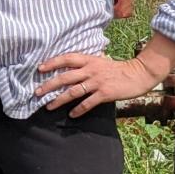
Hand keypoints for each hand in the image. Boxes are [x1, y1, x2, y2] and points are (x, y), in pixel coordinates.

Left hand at [35, 51, 165, 116]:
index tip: (39, 68)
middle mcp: (91, 70)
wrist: (138, 74)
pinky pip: (88, 103)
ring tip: (48, 106)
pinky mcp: (104, 93)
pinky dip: (78, 109)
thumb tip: (71, 67)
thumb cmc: (118, 68)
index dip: (52, 63)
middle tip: (36, 92)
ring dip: (59, 100)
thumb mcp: (101, 61)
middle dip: (49, 85)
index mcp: (89, 60)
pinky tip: (71, 115)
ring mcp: (97, 82)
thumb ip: (86, 64)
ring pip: (73, 91)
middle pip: (65, 77)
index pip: (66, 59)